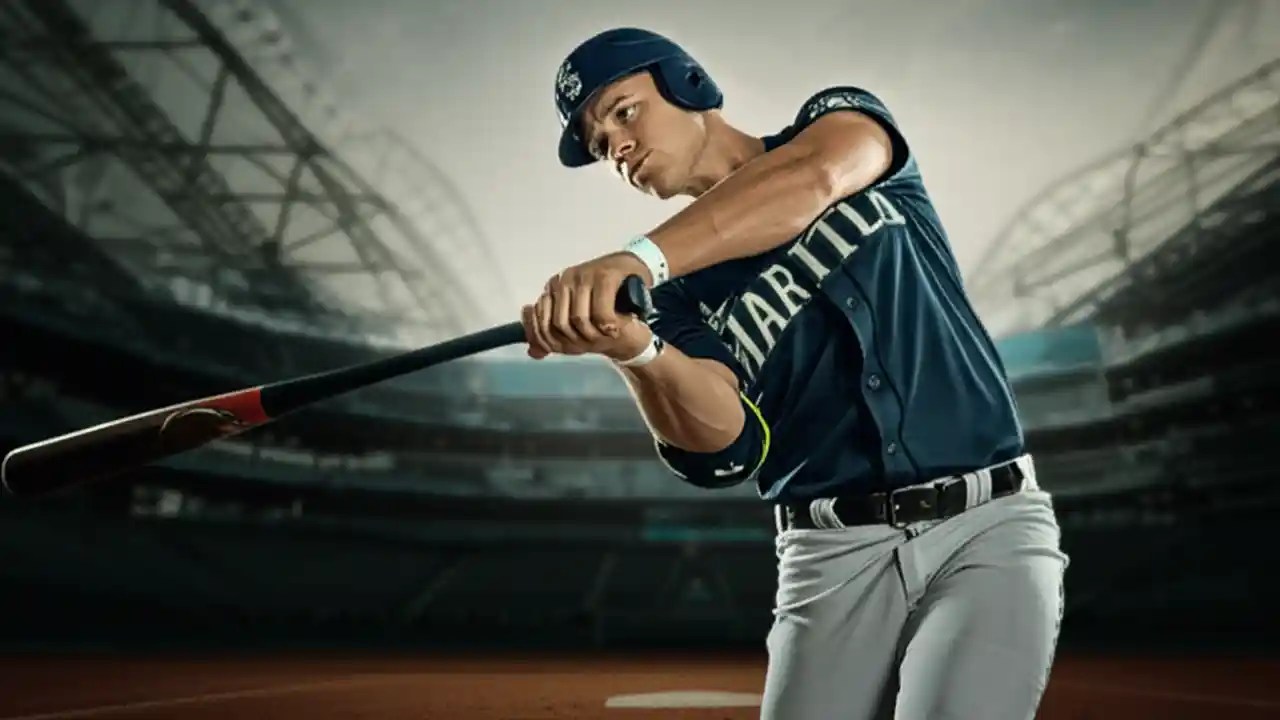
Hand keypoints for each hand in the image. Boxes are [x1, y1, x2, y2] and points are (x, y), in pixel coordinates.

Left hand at [522, 252, 652, 360]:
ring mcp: (584, 275)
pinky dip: (607, 325)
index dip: (552, 341)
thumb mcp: (577, 323)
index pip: (541, 322)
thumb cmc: (606, 306)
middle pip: (558, 324)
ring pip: (578, 318)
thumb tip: (534, 353)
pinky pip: (600, 312)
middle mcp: (564, 279)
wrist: (635, 280)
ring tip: (605, 335)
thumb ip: (554, 336)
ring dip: (594, 334)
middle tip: (594, 342)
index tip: (576, 345)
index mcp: (553, 288)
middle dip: (577, 340)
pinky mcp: (605, 275)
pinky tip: (613, 329)